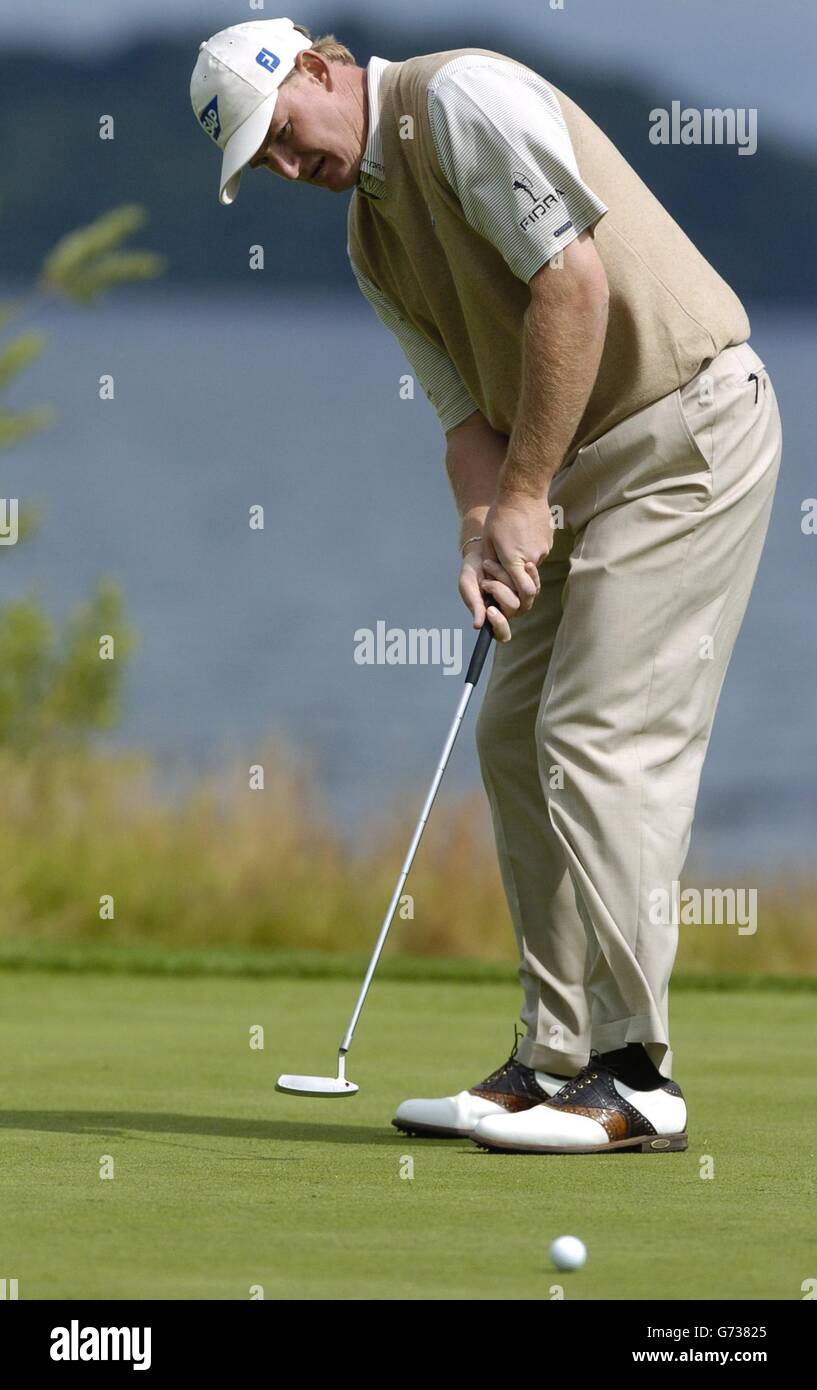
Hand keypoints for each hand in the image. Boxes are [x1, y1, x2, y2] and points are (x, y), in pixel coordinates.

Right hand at [458, 543, 520, 642]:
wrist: (482, 550)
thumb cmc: (473, 570)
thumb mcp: (468, 585)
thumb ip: (473, 604)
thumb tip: (477, 625)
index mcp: (492, 616)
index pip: (502, 633)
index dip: (499, 624)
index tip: (490, 610)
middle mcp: (508, 611)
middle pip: (512, 607)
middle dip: (497, 589)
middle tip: (484, 580)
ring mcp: (521, 599)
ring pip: (523, 594)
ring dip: (505, 577)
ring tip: (491, 567)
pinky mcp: (529, 586)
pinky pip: (535, 585)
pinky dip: (530, 574)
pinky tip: (526, 565)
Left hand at [481, 491, 552, 612]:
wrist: (523, 492)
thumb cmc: (500, 516)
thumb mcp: (488, 540)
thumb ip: (491, 563)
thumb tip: (491, 580)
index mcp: (514, 560)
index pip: (524, 591)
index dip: (517, 593)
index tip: (506, 586)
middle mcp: (532, 558)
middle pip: (526, 578)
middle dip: (516, 575)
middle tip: (506, 558)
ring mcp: (544, 550)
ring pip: (532, 565)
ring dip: (523, 560)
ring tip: (513, 539)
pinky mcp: (550, 542)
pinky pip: (539, 553)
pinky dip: (531, 549)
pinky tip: (523, 533)